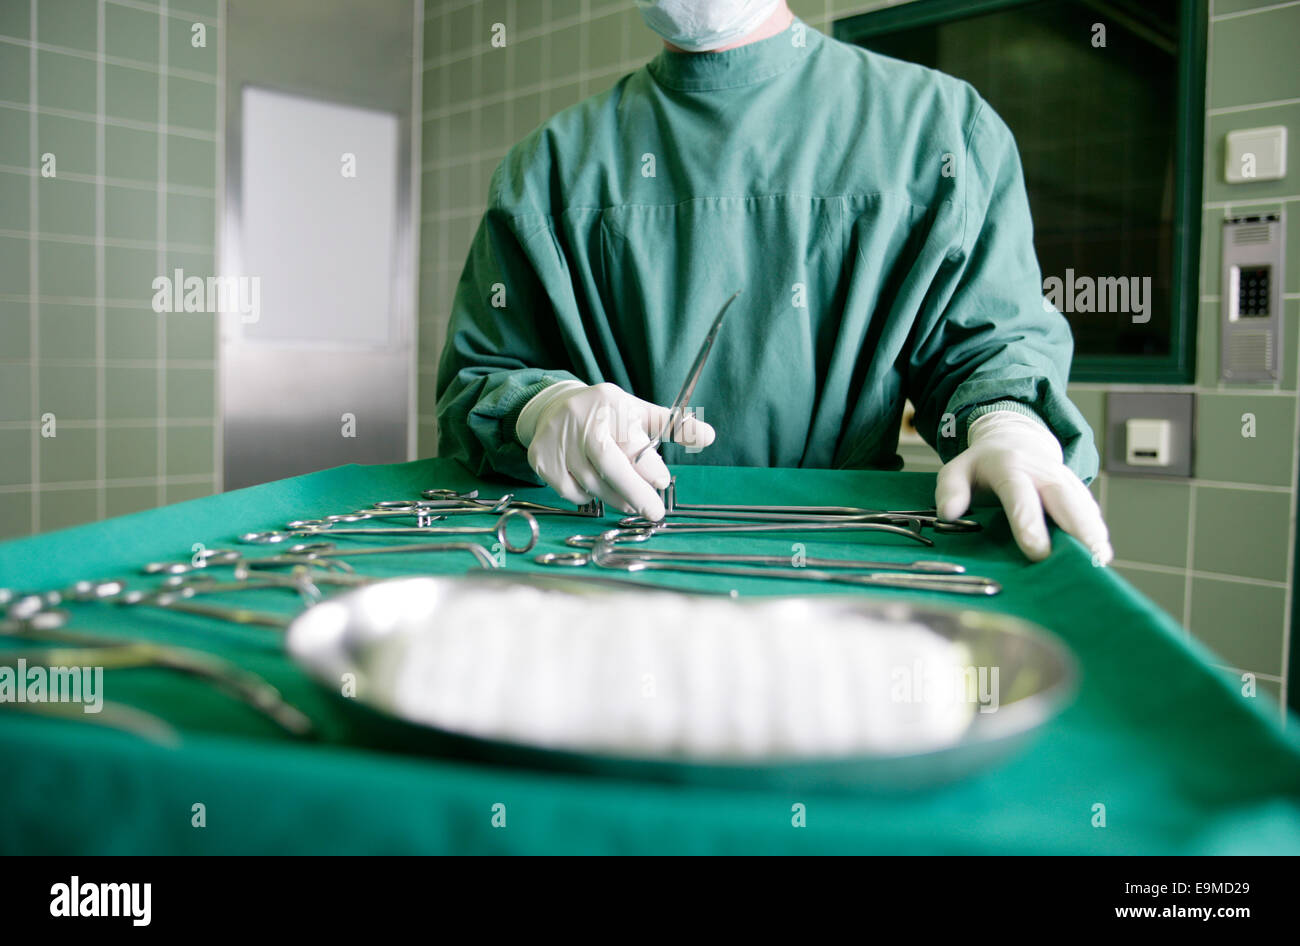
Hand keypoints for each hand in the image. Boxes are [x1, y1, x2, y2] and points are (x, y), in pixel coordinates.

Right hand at [516, 381, 715, 518]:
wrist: (553, 408)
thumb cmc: (607, 415)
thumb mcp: (640, 413)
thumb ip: (675, 425)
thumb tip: (710, 436)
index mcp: (610, 404)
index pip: (632, 442)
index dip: (650, 467)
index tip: (662, 483)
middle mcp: (580, 419)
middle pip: (609, 464)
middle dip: (635, 492)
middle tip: (655, 513)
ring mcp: (557, 439)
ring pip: (592, 483)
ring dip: (614, 497)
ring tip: (628, 500)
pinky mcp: (540, 458)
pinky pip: (570, 491)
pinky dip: (586, 495)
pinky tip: (594, 484)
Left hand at [935, 410, 1112, 564]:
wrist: (1014, 441)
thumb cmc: (982, 465)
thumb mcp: (956, 470)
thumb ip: (950, 490)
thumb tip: (949, 513)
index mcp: (1009, 467)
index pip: (1020, 495)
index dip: (1029, 523)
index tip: (1037, 552)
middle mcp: (1042, 471)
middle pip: (1063, 498)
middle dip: (1076, 528)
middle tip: (1086, 558)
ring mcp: (1063, 479)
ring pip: (1082, 504)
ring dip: (1093, 531)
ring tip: (1100, 561)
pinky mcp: (1077, 489)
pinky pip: (1089, 509)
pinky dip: (1096, 530)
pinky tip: (1101, 555)